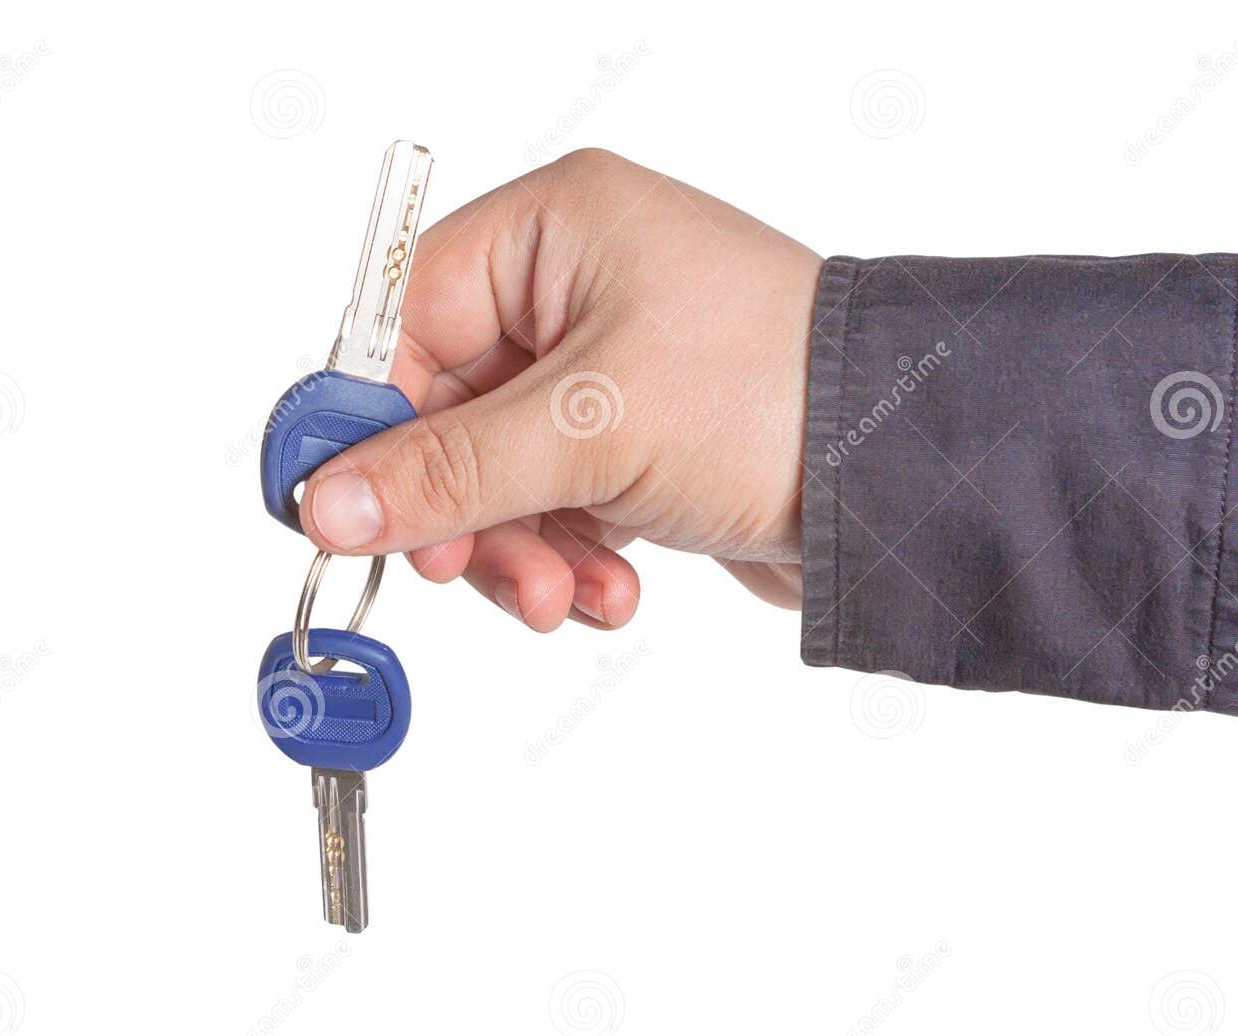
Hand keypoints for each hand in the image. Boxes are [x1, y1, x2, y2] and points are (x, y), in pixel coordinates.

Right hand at [299, 148, 821, 628]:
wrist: (915, 474)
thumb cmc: (779, 395)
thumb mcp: (591, 429)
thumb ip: (447, 469)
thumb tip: (327, 500)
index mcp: (554, 233)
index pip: (404, 321)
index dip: (365, 419)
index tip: (338, 504)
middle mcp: (573, 290)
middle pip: (444, 411)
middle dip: (460, 509)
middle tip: (463, 570)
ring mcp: (603, 371)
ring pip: (495, 473)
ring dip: (515, 550)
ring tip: (561, 595)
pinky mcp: (631, 441)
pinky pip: (551, 505)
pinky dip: (566, 559)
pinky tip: (611, 590)